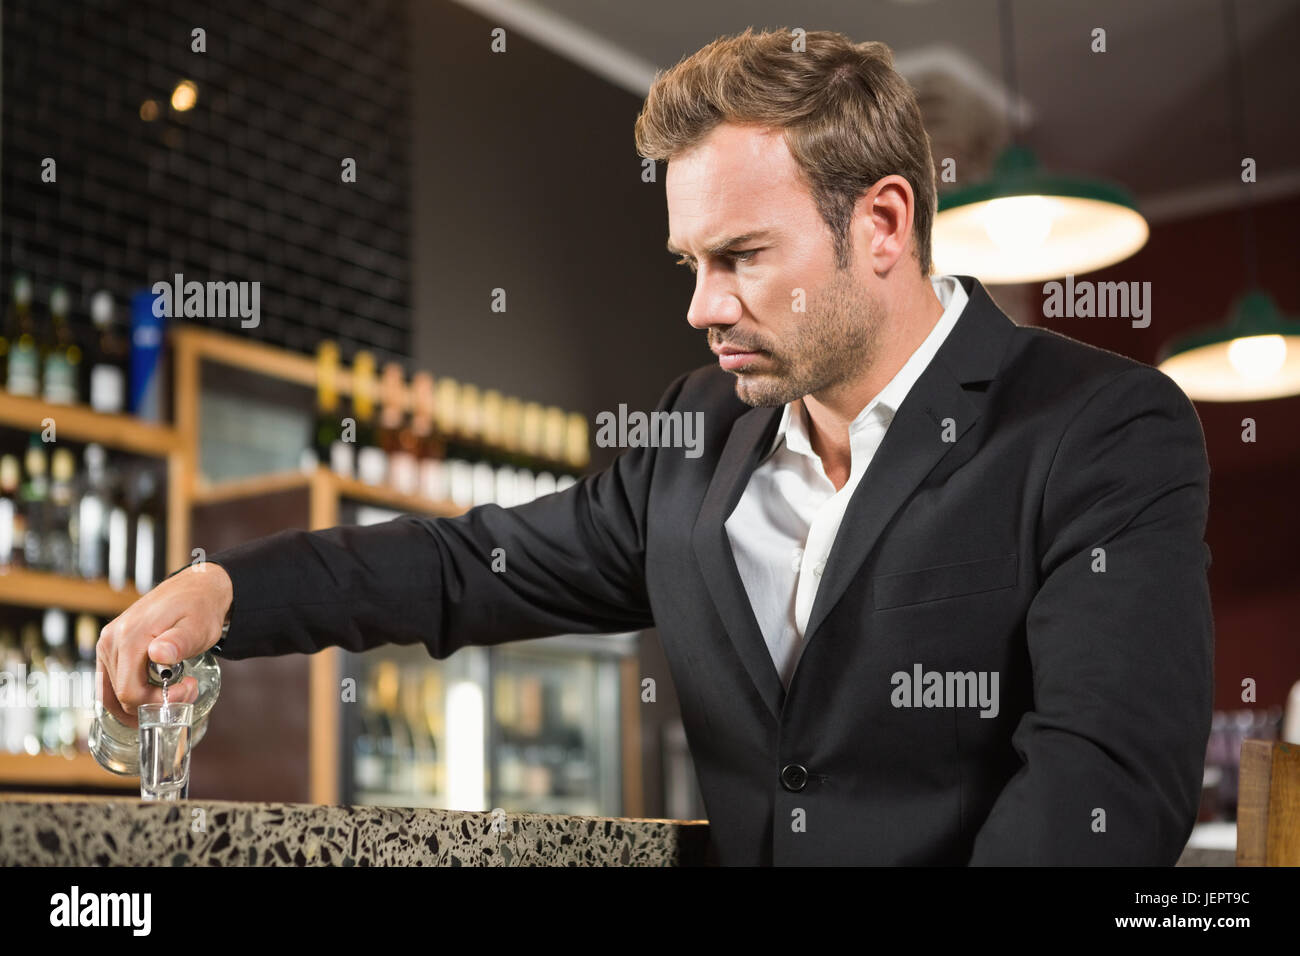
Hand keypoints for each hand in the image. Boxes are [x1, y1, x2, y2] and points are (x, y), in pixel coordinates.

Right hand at [97, 562, 232, 727]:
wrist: (195, 589)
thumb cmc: (199, 608)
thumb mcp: (197, 627)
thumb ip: (179, 642)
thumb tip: (158, 653)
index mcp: (129, 637)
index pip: (129, 692)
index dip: (156, 702)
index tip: (186, 689)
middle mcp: (111, 641)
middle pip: (119, 696)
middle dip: (151, 704)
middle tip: (184, 692)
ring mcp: (107, 644)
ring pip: (110, 693)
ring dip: (139, 703)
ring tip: (171, 693)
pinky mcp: (110, 647)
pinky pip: (110, 682)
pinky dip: (129, 694)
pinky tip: (153, 691)